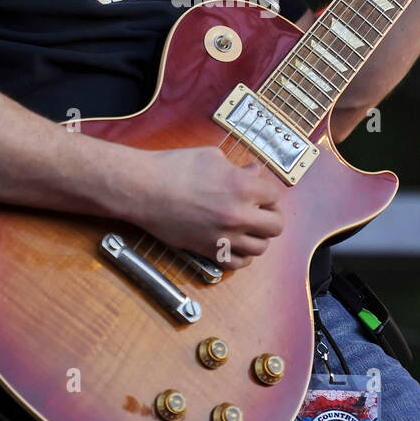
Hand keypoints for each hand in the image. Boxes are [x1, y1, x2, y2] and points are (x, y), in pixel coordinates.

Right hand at [133, 146, 284, 269]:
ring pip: (261, 248)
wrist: (143, 189)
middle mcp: (238, 214)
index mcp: (242, 187)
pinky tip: (235, 243)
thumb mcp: (212, 157)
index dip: (267, 193)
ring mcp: (224, 236)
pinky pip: (238, 263)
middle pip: (275, 226)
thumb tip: (254, 172)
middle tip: (260, 211)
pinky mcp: (208, 250)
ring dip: (258, 237)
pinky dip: (241, 256)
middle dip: (270, 216)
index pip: (275, 196)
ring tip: (248, 228)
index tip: (259, 192)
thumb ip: (238, 167)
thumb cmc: (174, 167)